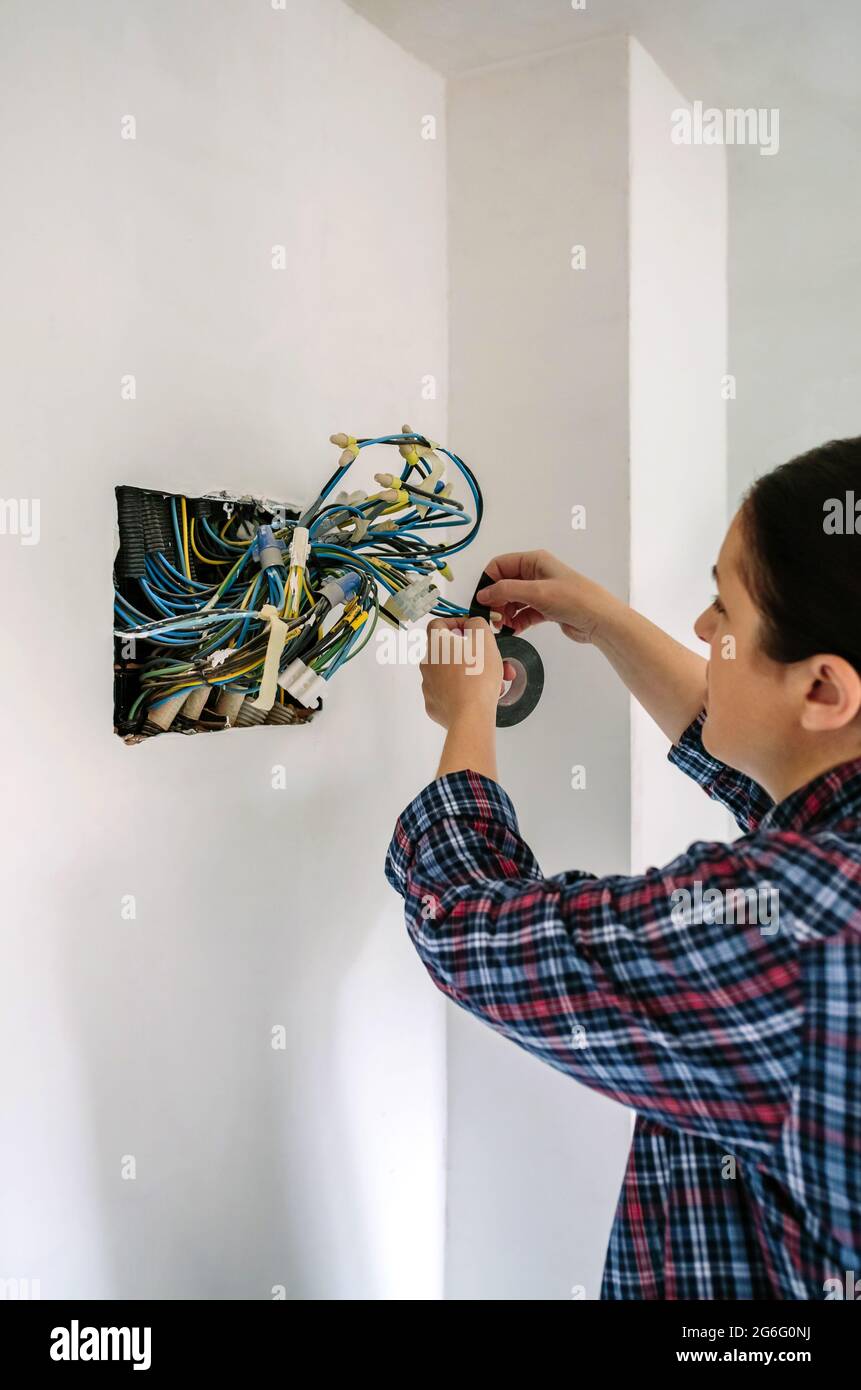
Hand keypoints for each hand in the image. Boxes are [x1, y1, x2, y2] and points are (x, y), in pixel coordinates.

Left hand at [421, 617, 510, 729]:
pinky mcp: (433, 703)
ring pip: (451, 673)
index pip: (438, 624)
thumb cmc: (477, 678)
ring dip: (470, 672)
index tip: (469, 630)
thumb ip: (477, 623)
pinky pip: (448, 692)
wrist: (470, 715)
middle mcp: (427, 663)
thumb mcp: (484, 638)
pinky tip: (477, 695)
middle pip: (449, 651)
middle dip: (471, 653)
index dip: (455, 623)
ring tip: (491, 681)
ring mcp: (428, 685)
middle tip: (489, 659)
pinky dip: (462, 691)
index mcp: (436, 644)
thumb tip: (471, 624)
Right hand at [476, 549, 618, 643]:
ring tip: (504, 626)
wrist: (600, 620)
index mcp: (534, 561)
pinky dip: (517, 622)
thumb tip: (483, 594)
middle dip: (497, 601)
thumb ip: (506, 591)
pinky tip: (514, 630)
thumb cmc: (573, 599)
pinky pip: (524, 614)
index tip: (481, 600)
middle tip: (493, 618)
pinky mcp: (546, 609)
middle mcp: (536, 574)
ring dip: (506, 613)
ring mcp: (541, 592)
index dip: (488, 581)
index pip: (500, 565)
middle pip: (505, 584)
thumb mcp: (536, 592)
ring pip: (513, 601)